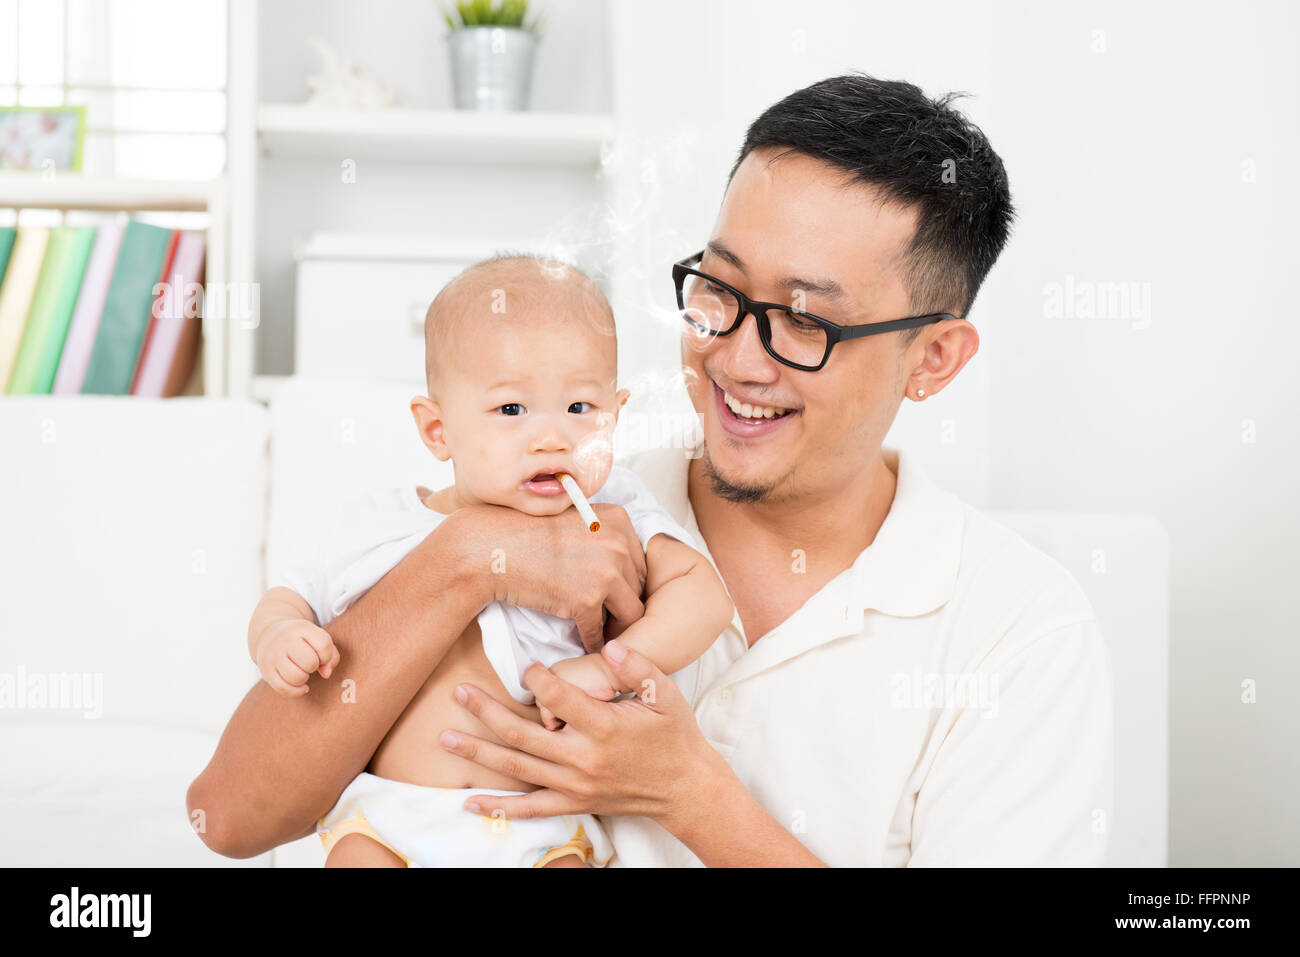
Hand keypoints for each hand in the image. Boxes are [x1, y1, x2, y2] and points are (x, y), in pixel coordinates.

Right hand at [254, 618, 339, 695]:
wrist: (269, 635)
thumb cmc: (302, 641)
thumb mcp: (317, 639)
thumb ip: (331, 656)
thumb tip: (326, 674)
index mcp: (302, 627)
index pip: (323, 645)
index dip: (327, 655)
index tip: (320, 656)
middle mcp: (285, 640)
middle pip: (310, 662)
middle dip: (314, 666)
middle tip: (309, 663)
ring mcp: (273, 656)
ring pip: (297, 677)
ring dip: (304, 679)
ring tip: (302, 672)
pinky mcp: (265, 671)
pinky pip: (283, 688)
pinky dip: (296, 691)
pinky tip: (301, 686)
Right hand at [438, 501, 647, 652]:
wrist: (493, 547)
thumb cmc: (528, 534)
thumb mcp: (578, 519)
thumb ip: (607, 536)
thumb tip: (630, 565)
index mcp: (619, 520)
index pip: (641, 561)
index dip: (629, 582)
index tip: (618, 596)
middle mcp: (619, 543)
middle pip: (639, 587)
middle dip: (625, 606)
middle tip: (615, 621)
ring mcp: (606, 572)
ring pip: (629, 614)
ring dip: (616, 628)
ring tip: (607, 636)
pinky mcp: (587, 601)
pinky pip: (598, 632)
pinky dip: (592, 642)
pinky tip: (585, 644)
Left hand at [439, 640, 726, 823]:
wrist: (685, 788)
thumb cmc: (674, 735)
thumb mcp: (665, 694)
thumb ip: (636, 666)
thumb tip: (608, 646)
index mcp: (605, 726)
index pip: (557, 698)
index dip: (536, 678)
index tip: (527, 666)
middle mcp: (583, 758)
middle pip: (522, 734)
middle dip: (486, 712)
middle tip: (458, 692)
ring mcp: (575, 785)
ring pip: (517, 768)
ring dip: (478, 753)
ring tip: (445, 738)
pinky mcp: (574, 803)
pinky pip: (531, 808)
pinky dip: (499, 807)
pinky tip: (470, 802)